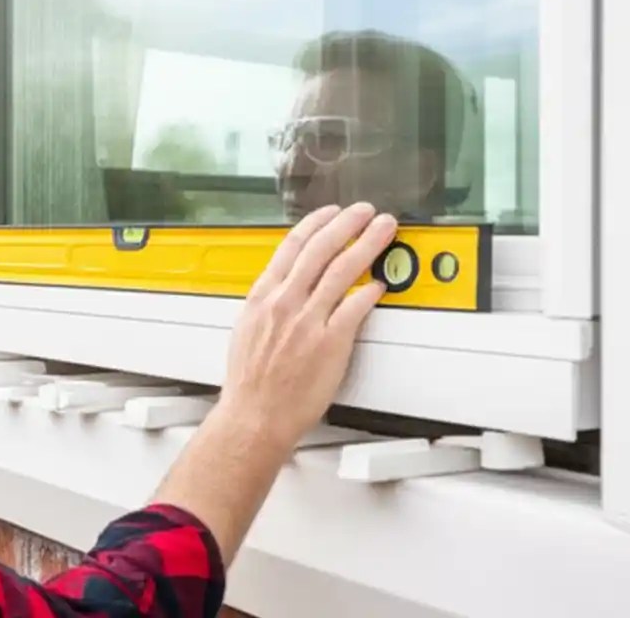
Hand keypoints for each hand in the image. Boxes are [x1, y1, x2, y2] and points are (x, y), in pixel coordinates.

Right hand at [217, 202, 396, 447]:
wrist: (254, 415)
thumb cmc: (249, 383)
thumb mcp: (247, 330)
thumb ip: (268, 305)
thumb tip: (283, 290)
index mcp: (262, 296)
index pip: (292, 246)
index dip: (316, 224)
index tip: (330, 214)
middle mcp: (285, 303)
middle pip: (321, 249)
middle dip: (347, 224)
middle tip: (365, 213)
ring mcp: (308, 321)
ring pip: (342, 270)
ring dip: (367, 244)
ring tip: (383, 232)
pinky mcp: (330, 342)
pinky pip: (355, 308)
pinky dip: (369, 292)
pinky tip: (379, 284)